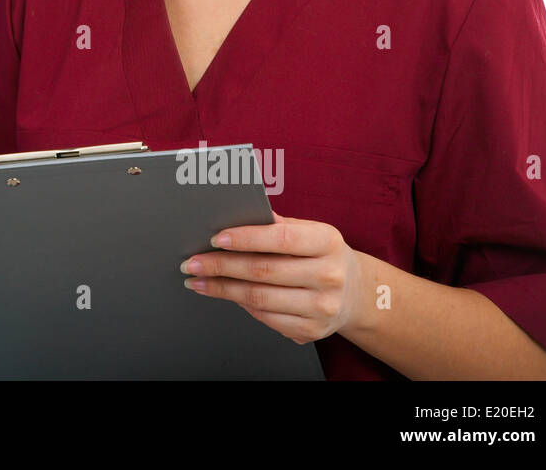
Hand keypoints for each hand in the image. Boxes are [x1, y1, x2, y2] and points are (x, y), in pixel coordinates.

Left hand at [179, 213, 366, 344]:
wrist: (354, 292)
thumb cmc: (320, 254)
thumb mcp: (308, 231)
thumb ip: (275, 224)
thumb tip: (232, 216)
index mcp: (327, 242)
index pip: (281, 239)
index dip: (245, 238)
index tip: (215, 238)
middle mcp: (329, 276)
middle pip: (263, 271)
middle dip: (220, 266)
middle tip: (191, 262)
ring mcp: (322, 307)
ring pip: (259, 298)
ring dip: (221, 289)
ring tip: (197, 280)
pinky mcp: (311, 330)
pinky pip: (265, 318)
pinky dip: (239, 305)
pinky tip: (224, 294)